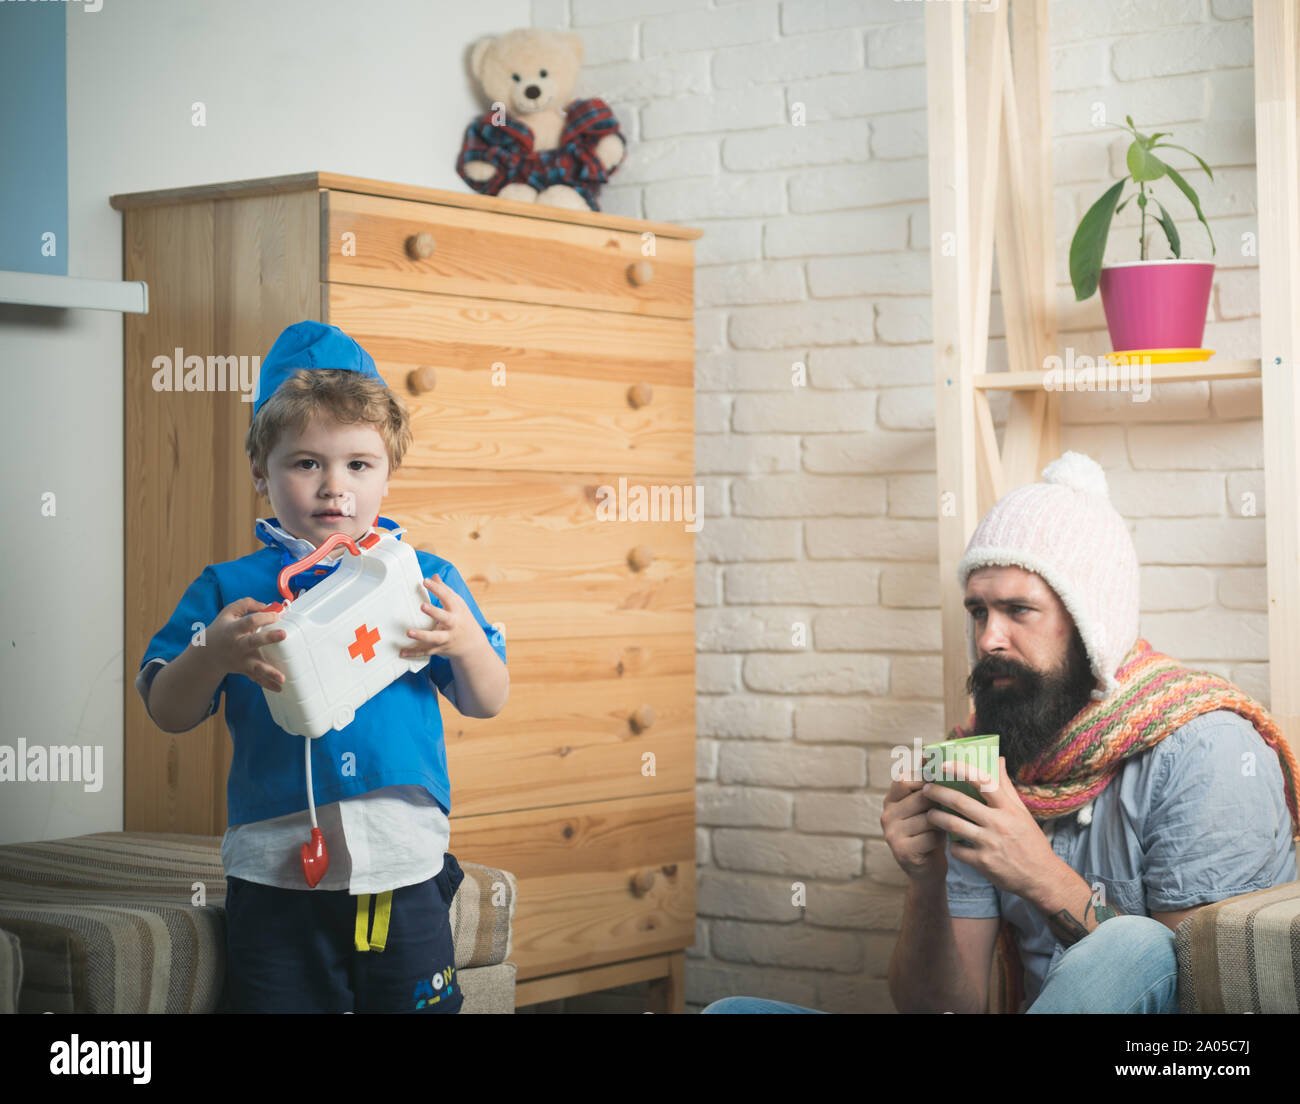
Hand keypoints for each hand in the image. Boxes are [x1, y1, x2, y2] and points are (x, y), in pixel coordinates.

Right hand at [203, 598, 286, 693]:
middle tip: (283, 635)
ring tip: (282, 678)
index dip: (263, 616)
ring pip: (256, 667)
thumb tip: (266, 605)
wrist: (207, 654)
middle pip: (253, 642)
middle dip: (268, 638)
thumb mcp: (228, 612)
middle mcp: (238, 645)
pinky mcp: (244, 670)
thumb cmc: (222, 629)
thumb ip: (246, 604)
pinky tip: (280, 689)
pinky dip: (267, 684)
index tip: (276, 615)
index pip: (249, 621)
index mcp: (234, 629)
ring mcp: (241, 660)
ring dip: (269, 672)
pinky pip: (257, 678)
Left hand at [400, 576, 475, 660]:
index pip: (448, 597)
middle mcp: (453, 624)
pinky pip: (425, 651)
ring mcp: (446, 638)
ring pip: (434, 638)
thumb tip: (434, 576)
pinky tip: (402, 652)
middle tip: (422, 606)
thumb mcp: (458, 604)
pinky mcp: (439, 649)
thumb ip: (445, 591)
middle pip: (445, 618)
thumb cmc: (462, 619)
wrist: (472, 645)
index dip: (437, 589)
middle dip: (434, 612)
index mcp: (456, 611)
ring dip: (422, 636)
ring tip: (409, 632)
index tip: (426, 581)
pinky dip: (413, 653)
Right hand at [881, 760, 948, 883]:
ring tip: (950, 824)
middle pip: (920, 798)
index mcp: (890, 800)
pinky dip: (941, 838)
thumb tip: (935, 754)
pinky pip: (930, 837)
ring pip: (927, 818)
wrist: (927, 870)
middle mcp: (886, 815)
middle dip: (940, 801)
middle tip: (953, 805)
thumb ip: (927, 787)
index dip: (924, 776)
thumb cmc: (930, 832)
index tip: (942, 777)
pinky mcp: (902, 851)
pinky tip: (943, 841)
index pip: (903, 779)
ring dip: (943, 821)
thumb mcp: (926, 808)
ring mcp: (892, 833)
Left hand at [921, 756, 1054, 898]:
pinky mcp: (982, 863)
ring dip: (936, 817)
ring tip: (929, 813)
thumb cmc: (1031, 841)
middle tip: (926, 788)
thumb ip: (1006, 786)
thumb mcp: (1022, 813)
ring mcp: (989, 844)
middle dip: (938, 792)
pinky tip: (950, 842)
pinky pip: (957, 850)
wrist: (1041, 878)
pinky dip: (951, 845)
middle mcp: (999, 824)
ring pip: (952, 824)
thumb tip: (998, 759)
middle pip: (960, 802)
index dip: (962, 770)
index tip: (945, 765)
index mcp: (1009, 809)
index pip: (984, 782)